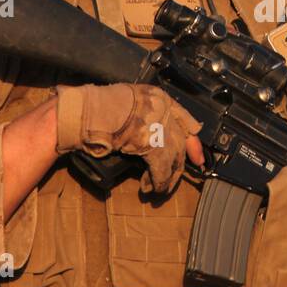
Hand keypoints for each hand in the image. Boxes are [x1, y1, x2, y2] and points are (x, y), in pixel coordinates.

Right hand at [55, 83, 204, 192]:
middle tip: (172, 181)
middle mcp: (164, 110)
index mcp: (159, 97)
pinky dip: (157, 181)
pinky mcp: (153, 145)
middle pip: (181, 142)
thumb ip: (145, 114)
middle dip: (179, 165)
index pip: (186, 120)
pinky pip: (161, 169)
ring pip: (173, 158)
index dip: (193, 142)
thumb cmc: (99, 107)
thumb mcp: (129, 103)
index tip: (199, 157)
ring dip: (166, 178)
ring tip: (157, 189)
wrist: (87, 112)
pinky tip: (150, 188)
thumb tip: (152, 134)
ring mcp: (161, 127)